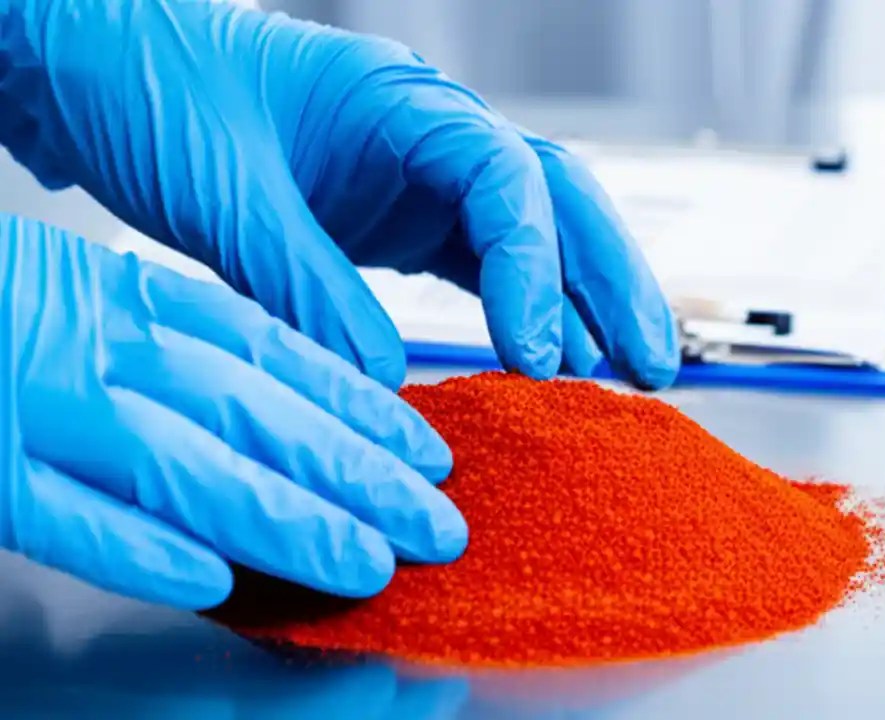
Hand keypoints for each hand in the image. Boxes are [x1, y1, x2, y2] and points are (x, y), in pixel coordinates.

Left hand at [0, 0, 680, 389]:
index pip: (505, 179)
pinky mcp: (403, 220)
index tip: (538, 352)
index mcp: (401, 103)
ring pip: (537, 235)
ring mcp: (422, 179)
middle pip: (558, 200)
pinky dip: (525, 310)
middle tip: (653, 365)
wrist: (99, 68)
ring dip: (587, 301)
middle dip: (612, 281)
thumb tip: (381, 384)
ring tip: (632, 375)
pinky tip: (549, 361)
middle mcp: (431, 137)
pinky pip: (487, 264)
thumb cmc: (155, 91)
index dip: (535, 267)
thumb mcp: (225, 195)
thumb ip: (305, 287)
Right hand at [0, 214, 466, 609]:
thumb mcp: (83, 280)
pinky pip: (58, 514)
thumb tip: (286, 380)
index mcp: (124, 294)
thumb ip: (172, 324)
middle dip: (353, 476)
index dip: (356, 408)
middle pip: (249, 412)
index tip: (426, 451)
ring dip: (281, 519)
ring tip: (366, 561)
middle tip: (435, 526)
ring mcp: (30, 402)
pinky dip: (137, 548)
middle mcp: (93, 343)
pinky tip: (212, 582)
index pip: (270, 353)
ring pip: (178, 466)